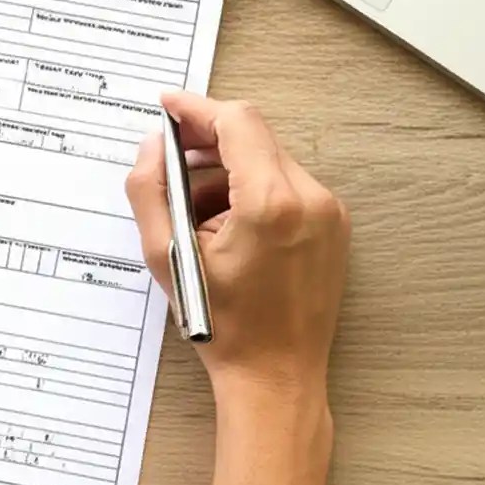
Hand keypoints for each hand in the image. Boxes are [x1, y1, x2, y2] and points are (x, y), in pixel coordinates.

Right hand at [125, 92, 349, 396]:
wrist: (275, 378)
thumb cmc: (225, 327)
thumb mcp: (167, 257)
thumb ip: (149, 191)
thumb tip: (152, 147)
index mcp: (271, 202)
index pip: (236, 122)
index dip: (196, 108)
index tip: (168, 107)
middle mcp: (310, 198)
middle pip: (253, 136)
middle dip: (207, 143)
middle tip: (170, 159)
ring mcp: (329, 212)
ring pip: (268, 160)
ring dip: (228, 173)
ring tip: (195, 217)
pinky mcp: (334, 226)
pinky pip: (287, 186)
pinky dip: (252, 193)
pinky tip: (226, 230)